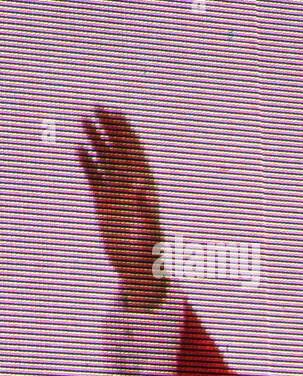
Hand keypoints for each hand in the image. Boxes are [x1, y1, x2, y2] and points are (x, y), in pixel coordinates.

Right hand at [76, 107, 166, 309]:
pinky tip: (80, 149)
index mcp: (146, 186)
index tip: (113, 113)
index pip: (135, 152)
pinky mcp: (104, 203)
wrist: (137, 268)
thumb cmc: (149, 250)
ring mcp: (117, 192)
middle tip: (96, 108)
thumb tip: (140, 187)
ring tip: (85, 121)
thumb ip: (146, 208)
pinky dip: (88, 162)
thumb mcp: (149, 228)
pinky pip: (95, 177)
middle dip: (110, 128)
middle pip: (120, 150)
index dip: (125, 132)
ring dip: (97, 140)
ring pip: (106, 160)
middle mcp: (133, 185)